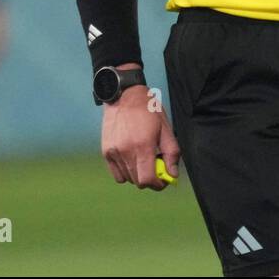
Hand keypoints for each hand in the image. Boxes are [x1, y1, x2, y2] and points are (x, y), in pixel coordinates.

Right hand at [100, 68, 180, 190]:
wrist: (124, 95)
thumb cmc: (148, 110)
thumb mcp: (166, 129)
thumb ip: (171, 154)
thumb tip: (172, 175)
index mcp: (142, 145)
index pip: (147, 180)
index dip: (158, 184)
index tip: (163, 179)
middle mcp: (125, 151)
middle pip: (138, 182)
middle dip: (149, 178)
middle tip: (155, 165)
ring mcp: (113, 152)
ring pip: (127, 178)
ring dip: (137, 174)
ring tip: (142, 158)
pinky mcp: (106, 151)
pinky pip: (117, 174)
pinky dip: (125, 171)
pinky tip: (131, 158)